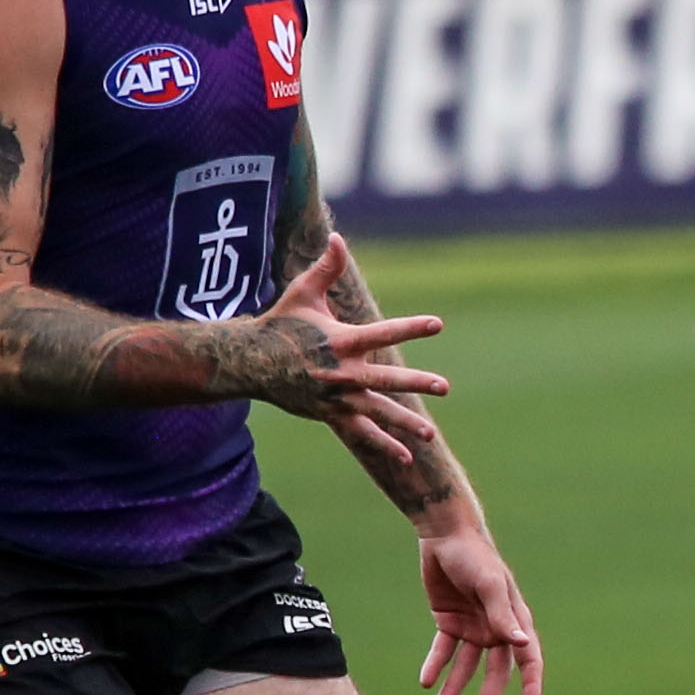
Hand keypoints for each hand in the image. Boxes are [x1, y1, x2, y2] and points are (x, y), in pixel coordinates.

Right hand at [239, 240, 448, 443]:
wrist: (249, 362)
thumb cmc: (280, 324)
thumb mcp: (302, 293)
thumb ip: (326, 268)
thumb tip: (338, 238)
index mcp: (341, 341)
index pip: (384, 333)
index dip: (411, 328)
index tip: (437, 324)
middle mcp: (341, 372)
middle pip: (385, 380)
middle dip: (416, 383)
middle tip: (444, 386)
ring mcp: (336, 396)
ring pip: (376, 412)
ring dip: (403, 424)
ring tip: (430, 435)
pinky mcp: (329, 413)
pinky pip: (360, 432)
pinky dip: (382, 444)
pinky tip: (405, 456)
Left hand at [414, 520, 541, 694]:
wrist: (444, 534)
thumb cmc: (474, 555)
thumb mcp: (489, 585)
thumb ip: (503, 616)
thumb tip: (523, 644)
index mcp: (514, 619)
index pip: (528, 657)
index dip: (530, 684)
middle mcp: (496, 627)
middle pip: (495, 671)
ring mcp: (473, 626)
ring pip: (466, 667)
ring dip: (454, 688)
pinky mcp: (449, 621)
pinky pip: (443, 651)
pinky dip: (435, 666)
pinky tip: (426, 682)